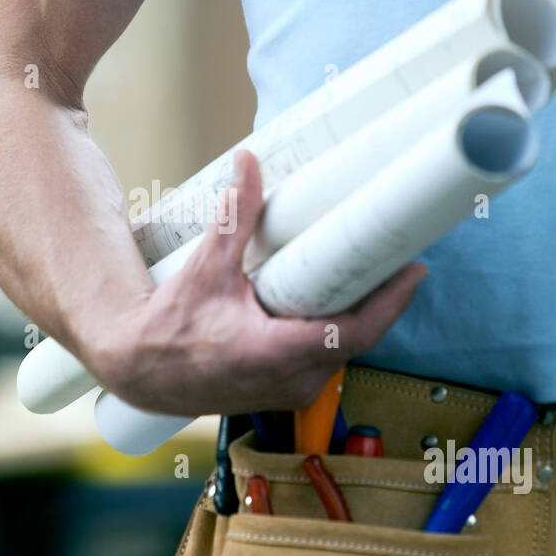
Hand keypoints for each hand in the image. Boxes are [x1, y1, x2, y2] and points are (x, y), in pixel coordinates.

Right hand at [93, 148, 426, 415]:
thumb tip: (249, 163)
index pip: (356, 330)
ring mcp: (291, 391)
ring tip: (369, 273)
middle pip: (358, 337)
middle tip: (393, 256)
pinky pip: (326, 360)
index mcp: (277, 352)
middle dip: (379, 298)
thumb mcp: (205, 270)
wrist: (141, 371)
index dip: (391, 300)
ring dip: (358, 316)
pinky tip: (336, 303)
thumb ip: (234, 217)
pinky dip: (336, 331)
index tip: (414, 269)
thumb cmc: (170, 328)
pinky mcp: (286, 392)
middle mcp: (292, 380)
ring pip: (344, 351)